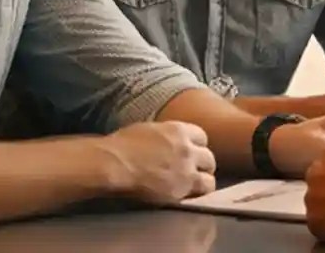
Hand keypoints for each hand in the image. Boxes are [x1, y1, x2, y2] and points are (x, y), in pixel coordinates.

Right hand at [98, 121, 215, 202]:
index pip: (202, 137)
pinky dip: (195, 195)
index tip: (191, 153)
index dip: (197, 147)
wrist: (114, 164)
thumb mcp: (149, 130)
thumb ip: (166, 135)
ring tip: (193, 187)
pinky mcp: (181, 189)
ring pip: (210, 179)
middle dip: (202, 165)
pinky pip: (200, 193)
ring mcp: (186, 170)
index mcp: (179, 130)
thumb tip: (169, 142)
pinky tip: (185, 196)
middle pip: (209, 158)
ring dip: (202, 182)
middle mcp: (187, 149)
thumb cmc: (122, 146)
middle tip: (194, 172)